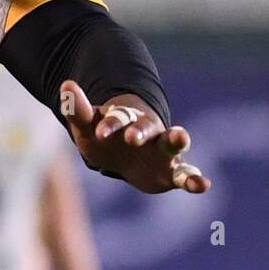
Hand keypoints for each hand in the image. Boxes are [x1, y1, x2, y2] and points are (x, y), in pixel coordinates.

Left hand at [60, 82, 210, 194]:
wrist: (120, 154)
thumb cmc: (102, 135)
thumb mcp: (86, 125)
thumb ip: (78, 109)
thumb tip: (66, 84)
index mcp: (125, 118)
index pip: (118, 117)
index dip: (109, 124)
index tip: (100, 132)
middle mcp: (148, 131)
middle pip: (148, 127)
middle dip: (141, 130)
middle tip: (133, 137)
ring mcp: (162, 151)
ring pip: (172, 145)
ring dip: (177, 140)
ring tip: (181, 137)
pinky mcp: (171, 172)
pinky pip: (186, 175)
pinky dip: (194, 179)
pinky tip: (203, 185)